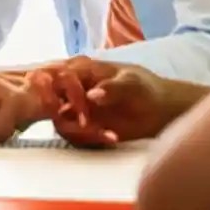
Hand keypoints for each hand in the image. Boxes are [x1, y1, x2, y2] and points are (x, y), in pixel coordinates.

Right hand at [28, 57, 175, 146]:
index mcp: (80, 69)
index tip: (71, 106)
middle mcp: (73, 88)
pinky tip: (113, 137)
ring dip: (81, 132)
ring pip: (61, 122)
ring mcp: (76, 109)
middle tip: (86, 125)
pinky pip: (75, 137)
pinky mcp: (83, 128)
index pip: (55, 76)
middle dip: (63, 116)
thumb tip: (92, 95)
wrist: (160, 109)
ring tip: (107, 134)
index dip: (55, 90)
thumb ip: (112, 87)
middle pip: (49, 100)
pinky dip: (91, 140)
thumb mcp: (132, 83)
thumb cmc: (145, 88)